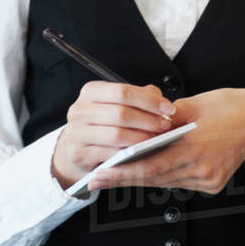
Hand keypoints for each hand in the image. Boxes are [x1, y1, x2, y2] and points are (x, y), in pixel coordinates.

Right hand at [51, 81, 176, 188]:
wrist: (80, 146)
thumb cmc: (105, 122)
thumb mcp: (120, 104)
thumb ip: (141, 97)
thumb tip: (161, 101)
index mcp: (91, 92)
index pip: (123, 92)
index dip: (149, 100)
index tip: (168, 108)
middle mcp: (79, 110)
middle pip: (120, 113)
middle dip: (148, 120)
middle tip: (165, 125)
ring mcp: (76, 133)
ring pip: (116, 135)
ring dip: (141, 138)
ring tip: (156, 138)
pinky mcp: (78, 154)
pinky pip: (110, 154)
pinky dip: (129, 154)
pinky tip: (141, 152)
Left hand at [86, 87, 244, 195]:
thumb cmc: (226, 106)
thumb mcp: (191, 105)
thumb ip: (161, 122)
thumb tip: (134, 131)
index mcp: (194, 147)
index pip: (149, 166)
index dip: (121, 173)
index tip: (98, 175)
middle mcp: (202, 168)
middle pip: (153, 178)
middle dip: (124, 178)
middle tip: (96, 179)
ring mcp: (208, 180)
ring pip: (164, 182)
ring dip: (140, 178)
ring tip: (113, 175)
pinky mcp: (213, 185)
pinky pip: (178, 182)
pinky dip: (162, 176)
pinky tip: (144, 171)